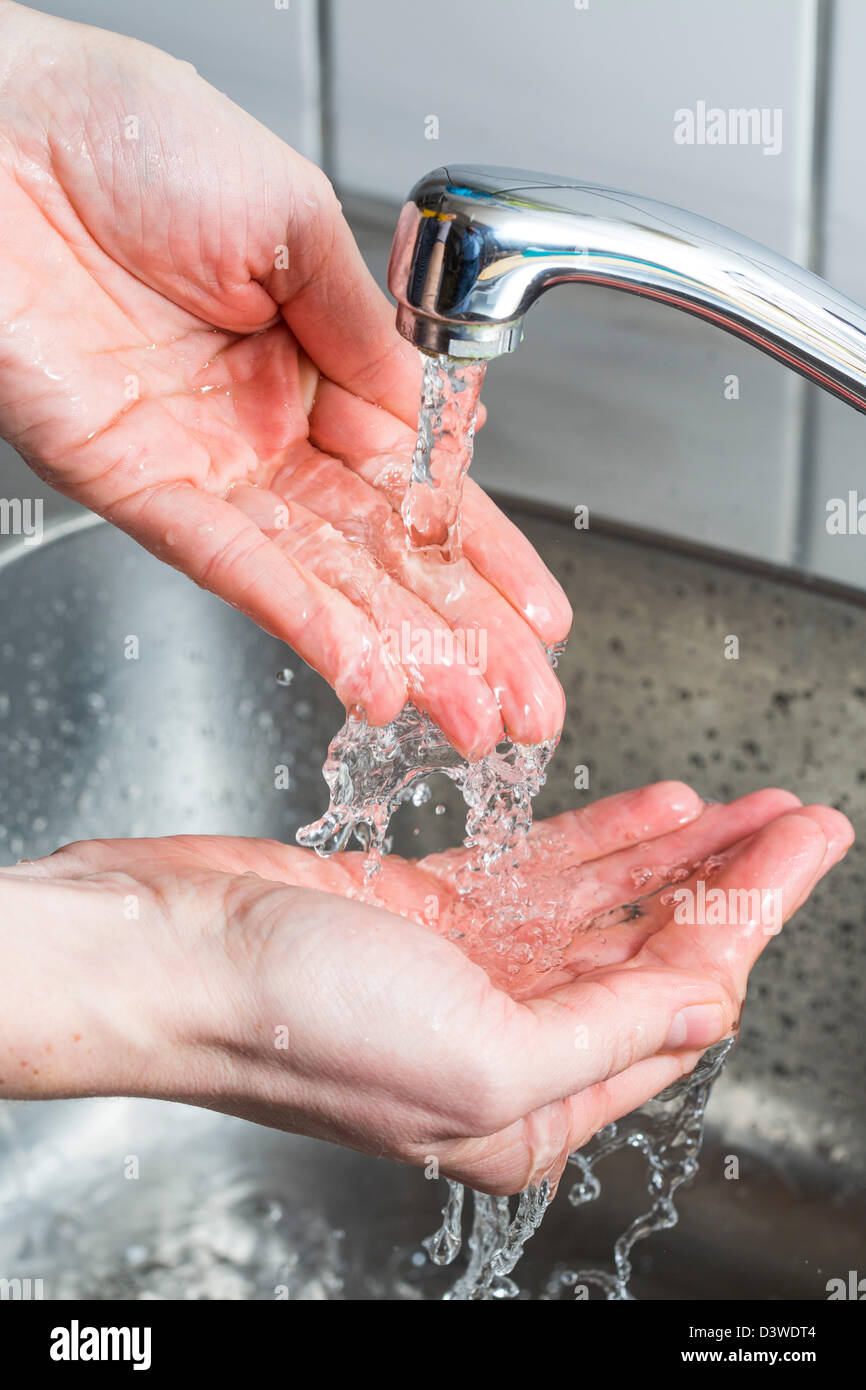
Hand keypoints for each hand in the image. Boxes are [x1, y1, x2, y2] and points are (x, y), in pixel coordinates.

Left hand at [0, 2, 569, 756]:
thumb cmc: (125, 133)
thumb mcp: (292, 217)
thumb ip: (368, 332)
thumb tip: (437, 421)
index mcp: (311, 357)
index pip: (418, 480)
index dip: (482, 553)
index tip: (537, 615)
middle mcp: (264, 426)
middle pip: (383, 552)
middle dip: (462, 632)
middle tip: (525, 703)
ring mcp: (207, 467)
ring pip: (322, 580)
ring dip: (401, 653)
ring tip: (469, 715)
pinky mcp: (139, 490)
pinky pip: (235, 568)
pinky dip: (306, 624)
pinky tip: (368, 675)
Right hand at [0, 782, 850, 1193]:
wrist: (166, 956)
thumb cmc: (295, 1023)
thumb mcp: (481, 1054)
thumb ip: (608, 1033)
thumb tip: (711, 1007)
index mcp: (529, 1105)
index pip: (678, 1002)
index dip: (752, 919)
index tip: (806, 846)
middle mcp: (506, 1040)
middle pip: (651, 949)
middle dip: (732, 883)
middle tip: (800, 818)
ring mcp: (465, 969)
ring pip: (602, 906)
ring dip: (676, 856)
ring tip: (746, 807)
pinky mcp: (424, 909)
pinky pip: (535, 871)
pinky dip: (598, 840)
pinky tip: (653, 811)